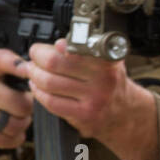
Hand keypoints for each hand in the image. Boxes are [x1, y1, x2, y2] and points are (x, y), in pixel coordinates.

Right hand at [0, 48, 33, 159]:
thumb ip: (4, 68)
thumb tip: (38, 74)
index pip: (4, 59)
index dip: (23, 67)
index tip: (31, 72)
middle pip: (23, 102)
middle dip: (26, 110)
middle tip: (18, 110)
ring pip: (18, 122)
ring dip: (20, 127)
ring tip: (9, 122)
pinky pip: (10, 139)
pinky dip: (13, 140)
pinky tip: (3, 134)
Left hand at [20, 39, 159, 159]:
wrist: (126, 113)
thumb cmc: (111, 83)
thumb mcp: (107, 60)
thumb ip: (85, 49)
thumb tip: (58, 44)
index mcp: (107, 60)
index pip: (71, 48)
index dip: (52, 47)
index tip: (44, 48)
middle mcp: (103, 79)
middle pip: (54, 63)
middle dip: (37, 59)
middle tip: (34, 58)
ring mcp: (93, 99)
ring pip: (49, 83)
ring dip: (34, 76)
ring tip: (34, 72)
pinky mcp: (84, 115)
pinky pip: (51, 102)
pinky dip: (39, 93)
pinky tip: (38, 88)